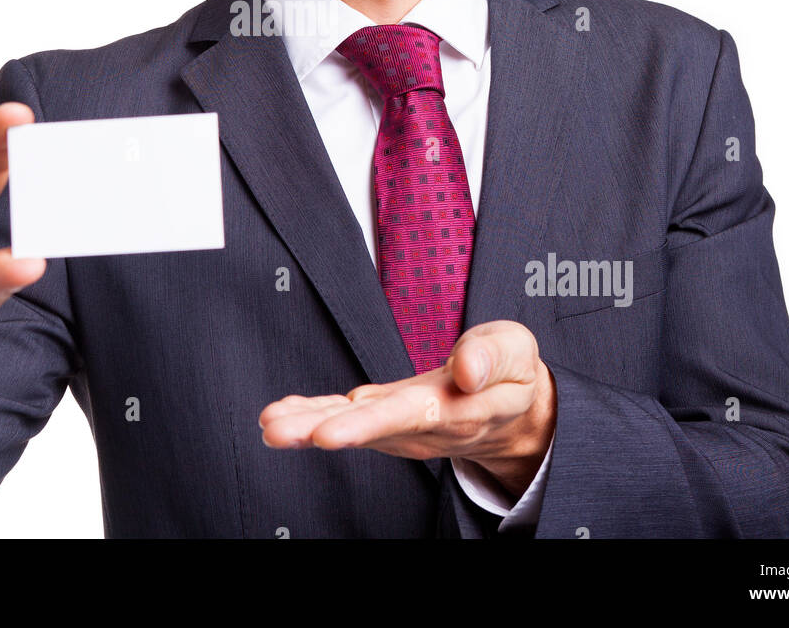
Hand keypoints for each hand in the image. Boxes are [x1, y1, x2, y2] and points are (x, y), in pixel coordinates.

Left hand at [258, 320, 555, 498]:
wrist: (514, 408)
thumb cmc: (513, 375)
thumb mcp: (519, 353)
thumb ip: (493, 356)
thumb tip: (466, 367)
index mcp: (457, 409)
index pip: (408, 417)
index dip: (366, 426)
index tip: (328, 434)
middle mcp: (422, 424)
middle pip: (367, 429)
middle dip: (319, 430)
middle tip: (276, 431)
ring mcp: (401, 424)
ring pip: (350, 425)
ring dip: (306, 424)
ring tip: (270, 424)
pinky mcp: (388, 415)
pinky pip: (348, 416)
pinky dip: (314, 414)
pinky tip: (284, 411)